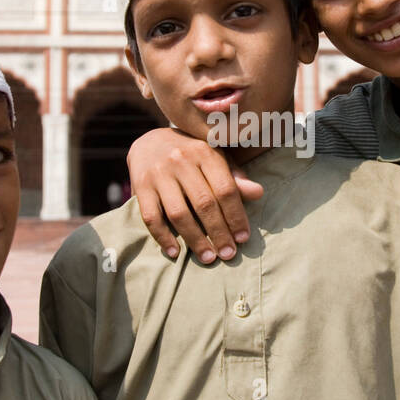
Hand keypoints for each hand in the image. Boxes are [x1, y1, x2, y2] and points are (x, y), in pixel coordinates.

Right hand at [126, 128, 263, 261]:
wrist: (148, 141)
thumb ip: (234, 177)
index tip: (243, 238)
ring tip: (208, 258)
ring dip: (195, 240)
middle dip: (218, 233)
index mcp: (205, 152)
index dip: (236, 216)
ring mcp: (159, 174)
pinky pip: (151, 217)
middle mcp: (181, 160)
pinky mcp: (140, 186)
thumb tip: (259, 193)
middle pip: (204, 204)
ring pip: (179, 213)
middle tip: (228, 254)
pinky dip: (163, 237)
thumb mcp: (214, 158)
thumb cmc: (190, 155)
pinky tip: (175, 252)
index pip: (225, 189)